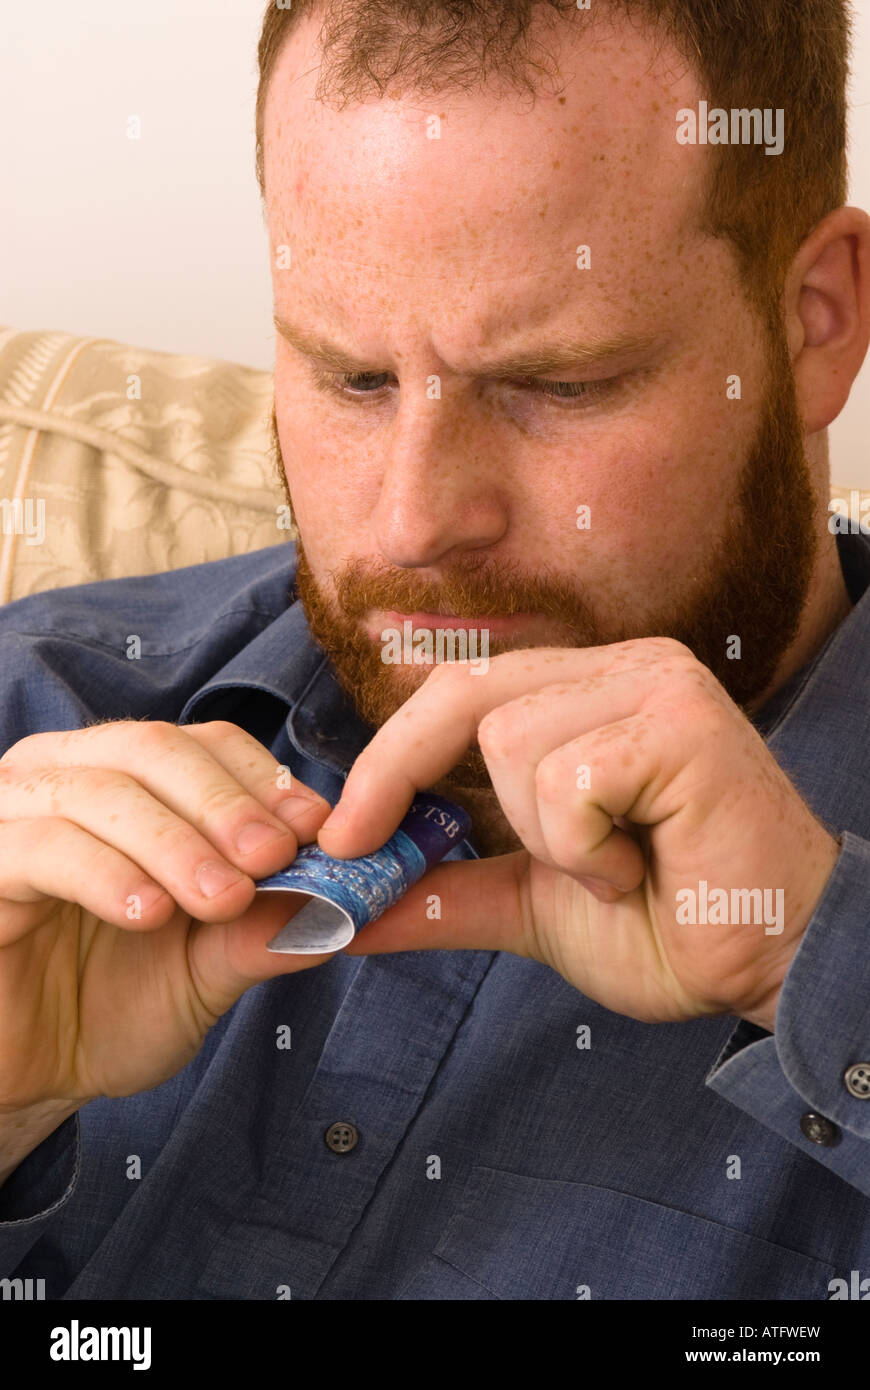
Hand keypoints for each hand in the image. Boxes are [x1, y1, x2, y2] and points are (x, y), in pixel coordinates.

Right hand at [0, 720, 332, 1110]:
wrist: (28, 1079)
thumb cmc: (112, 1008)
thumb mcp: (206, 971)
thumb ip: (262, 932)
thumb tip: (343, 905)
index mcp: (128, 782)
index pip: (204, 744)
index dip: (263, 779)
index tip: (315, 828)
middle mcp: (67, 777)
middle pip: (156, 748)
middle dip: (227, 804)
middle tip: (274, 858)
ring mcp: (15, 814)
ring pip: (102, 788)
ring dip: (175, 840)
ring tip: (223, 897)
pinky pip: (43, 846)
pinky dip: (106, 872)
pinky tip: (149, 912)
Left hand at [317, 639, 840, 1029]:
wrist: (774, 963)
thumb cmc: (669, 924)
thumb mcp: (533, 903)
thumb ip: (448, 891)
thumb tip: (349, 909)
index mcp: (588, 692)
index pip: (459, 692)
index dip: (388, 758)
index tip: (340, 834)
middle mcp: (623, 667)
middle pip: (464, 694)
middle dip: (399, 775)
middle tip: (364, 844)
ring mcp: (657, 685)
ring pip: (511, 745)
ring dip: (545, 840)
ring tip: (614, 867)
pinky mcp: (684, 723)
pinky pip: (570, 779)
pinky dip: (585, 848)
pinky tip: (641, 865)